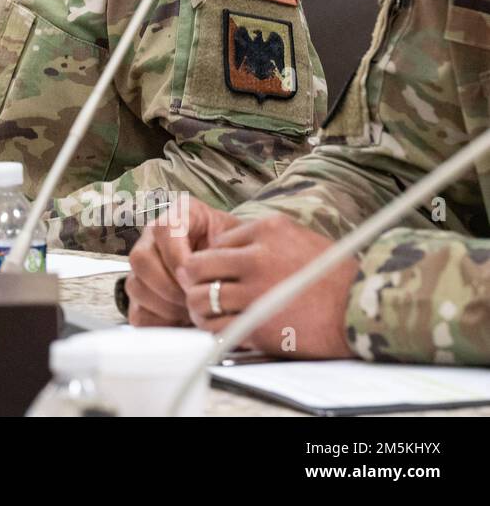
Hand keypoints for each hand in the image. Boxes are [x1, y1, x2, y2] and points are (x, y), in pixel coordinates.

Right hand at [125, 197, 241, 327]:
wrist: (238, 267)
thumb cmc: (239, 253)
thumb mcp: (240, 242)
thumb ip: (228, 252)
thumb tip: (214, 279)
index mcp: (179, 216)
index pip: (164, 229)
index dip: (177, 257)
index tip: (197, 278)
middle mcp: (154, 237)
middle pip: (141, 259)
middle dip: (168, 286)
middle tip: (193, 300)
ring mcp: (144, 266)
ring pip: (136, 286)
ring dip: (165, 305)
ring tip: (191, 312)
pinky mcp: (142, 293)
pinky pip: (137, 311)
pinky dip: (159, 321)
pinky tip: (182, 321)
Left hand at [178, 214, 355, 358]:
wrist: (365, 309)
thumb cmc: (335, 275)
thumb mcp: (299, 237)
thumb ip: (263, 239)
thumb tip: (225, 247)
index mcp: (267, 230)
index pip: (217, 243)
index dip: (214, 260)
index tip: (220, 272)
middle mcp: (257, 258)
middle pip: (198, 266)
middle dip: (194, 280)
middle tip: (198, 289)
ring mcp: (255, 292)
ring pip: (201, 298)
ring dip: (199, 307)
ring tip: (206, 312)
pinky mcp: (259, 325)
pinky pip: (217, 327)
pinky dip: (213, 329)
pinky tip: (220, 329)